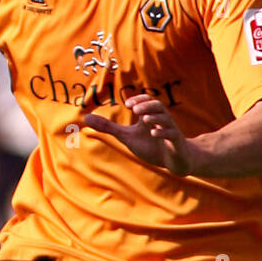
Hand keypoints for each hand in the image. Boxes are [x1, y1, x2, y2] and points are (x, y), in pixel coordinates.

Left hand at [81, 93, 196, 174]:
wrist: (174, 160)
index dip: (139, 100)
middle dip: (147, 106)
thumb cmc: (151, 146)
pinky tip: (153, 133)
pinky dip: (163, 133)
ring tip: (143, 119)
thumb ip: (108, 127)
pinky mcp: (176, 143)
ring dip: (155, 117)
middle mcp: (161, 120)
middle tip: (134, 109)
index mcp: (149, 116)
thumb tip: (85, 117)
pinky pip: (172, 135)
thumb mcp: (127, 136)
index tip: (127, 104)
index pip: (147, 101)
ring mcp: (170, 131)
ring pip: (166, 119)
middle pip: (158, 106)